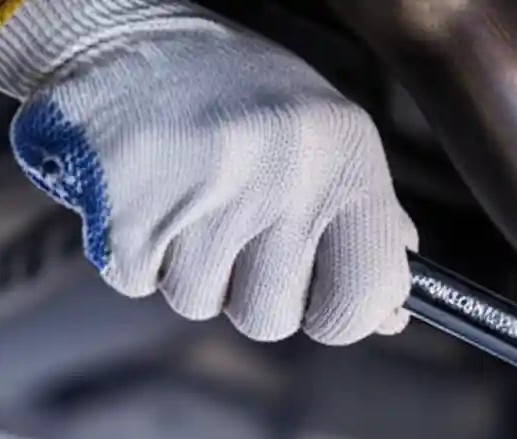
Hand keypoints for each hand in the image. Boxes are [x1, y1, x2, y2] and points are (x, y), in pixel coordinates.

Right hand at [0, 0, 415, 343]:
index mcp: (346, 158)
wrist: (126, 41)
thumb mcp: (330, 139)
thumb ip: (369, 223)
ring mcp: (205, 193)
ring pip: (203, 305)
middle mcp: (284, 174)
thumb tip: (390, 312)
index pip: (370, 292)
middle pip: (275, 319)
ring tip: (193, 205)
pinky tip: (152, 201)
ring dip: (194, 272)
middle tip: (244, 239)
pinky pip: (140, 283)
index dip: (347, 316)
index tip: (330, 305)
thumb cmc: (241, 97)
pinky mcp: (128, 209)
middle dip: (256, 297)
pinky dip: (141, 257)